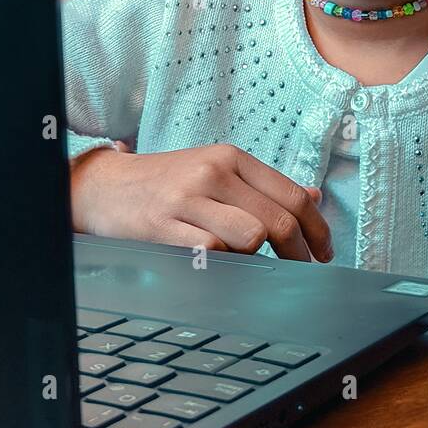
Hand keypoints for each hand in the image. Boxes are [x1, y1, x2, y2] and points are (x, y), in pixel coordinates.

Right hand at [70, 142, 331, 262]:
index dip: (317, 229)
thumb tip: (313, 197)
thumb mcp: (215, 171)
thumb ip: (262, 186)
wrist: (104, 187)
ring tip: (252, 264)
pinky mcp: (166, 225)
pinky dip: (222, 264)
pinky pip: (213, 252)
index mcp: (231, 157)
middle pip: (278, 219)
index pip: (292, 194)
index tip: (323, 252)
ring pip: (252, 236)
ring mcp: (189, 197)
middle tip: (301, 270)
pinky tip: (217, 265)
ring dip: (258, 258)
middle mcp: (213, 171)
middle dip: (299, 253)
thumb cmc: (166, 183)